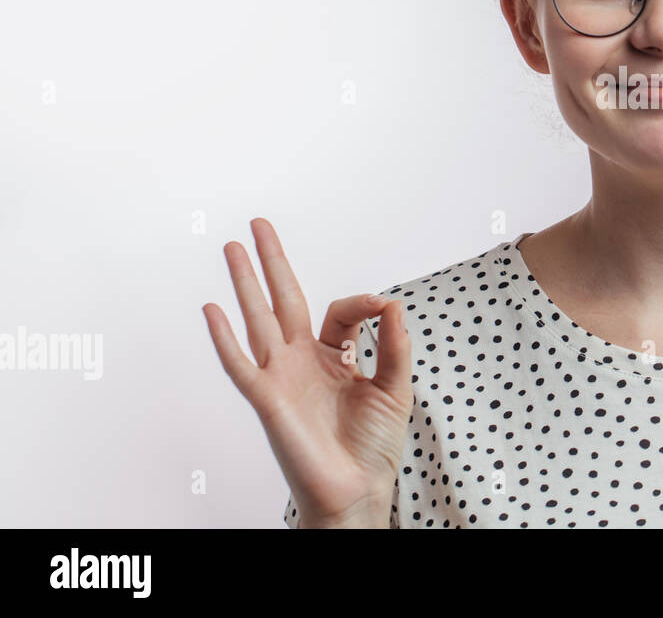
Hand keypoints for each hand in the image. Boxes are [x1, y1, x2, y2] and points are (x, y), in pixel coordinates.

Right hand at [202, 218, 412, 527]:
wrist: (356, 490)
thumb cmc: (373, 446)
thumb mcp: (396, 388)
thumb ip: (395, 346)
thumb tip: (393, 304)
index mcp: (334, 356)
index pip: (338, 311)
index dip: (361, 303)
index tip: (381, 308)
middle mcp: (303, 361)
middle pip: (284, 300)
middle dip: (272, 263)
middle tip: (258, 226)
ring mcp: (282, 377)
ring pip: (259, 319)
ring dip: (244, 284)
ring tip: (232, 248)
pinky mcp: (267, 399)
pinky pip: (240, 364)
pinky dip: (225, 338)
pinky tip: (213, 310)